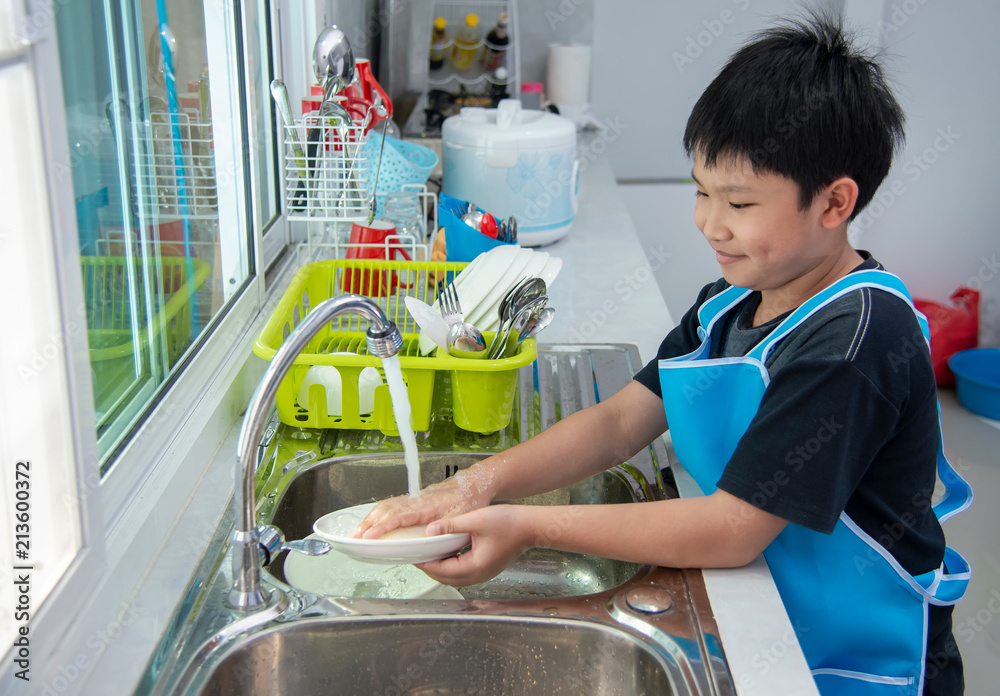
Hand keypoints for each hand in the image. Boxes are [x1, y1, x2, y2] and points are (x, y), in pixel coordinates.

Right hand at [351, 465, 494, 538]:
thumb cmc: (469, 501)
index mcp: (427, 506)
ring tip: (358, 533)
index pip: (399, 516)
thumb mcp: (463, 517)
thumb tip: (428, 536)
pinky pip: (392, 505)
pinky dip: (378, 514)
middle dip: (368, 523)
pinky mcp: (415, 500)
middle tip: (355, 538)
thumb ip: (446, 527)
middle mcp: (417, 501)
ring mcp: (414, 499)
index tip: (369, 536)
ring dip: (370, 519)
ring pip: (386, 506)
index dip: (382, 527)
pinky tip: (373, 522)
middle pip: (386, 509)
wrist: (474, 484)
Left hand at [417, 506, 532, 586]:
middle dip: (430, 569)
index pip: (442, 570)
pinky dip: (451, 566)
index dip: (425, 563)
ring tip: (429, 555)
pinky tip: (447, 554)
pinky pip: (464, 573)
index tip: (413, 556)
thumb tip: (430, 531)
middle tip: (417, 557)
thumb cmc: (510, 523)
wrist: (531, 526)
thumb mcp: (476, 520)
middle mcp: (479, 575)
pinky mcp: (488, 568)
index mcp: (475, 567)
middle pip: (446, 578)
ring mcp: (484, 573)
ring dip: (441, 568)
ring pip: (455, 577)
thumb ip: (451, 526)